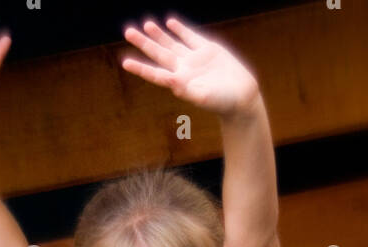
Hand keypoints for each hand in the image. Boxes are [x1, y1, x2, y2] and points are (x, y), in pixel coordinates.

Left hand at [120, 15, 259, 117]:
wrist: (243, 97)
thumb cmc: (223, 103)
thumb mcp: (203, 97)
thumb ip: (186, 89)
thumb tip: (168, 80)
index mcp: (180, 82)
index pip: (155, 74)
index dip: (140, 68)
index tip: (125, 63)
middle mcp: (185, 69)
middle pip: (159, 54)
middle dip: (144, 43)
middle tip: (128, 32)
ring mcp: (196, 58)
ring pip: (172, 43)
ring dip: (159, 34)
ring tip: (146, 24)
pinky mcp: (209, 49)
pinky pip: (191, 36)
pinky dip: (180, 29)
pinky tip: (170, 22)